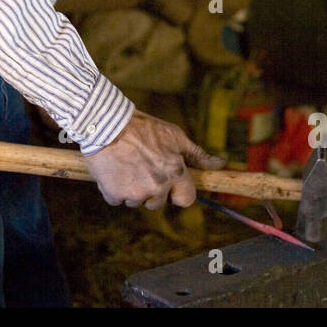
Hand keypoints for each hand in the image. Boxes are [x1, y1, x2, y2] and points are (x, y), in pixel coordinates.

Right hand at [82, 111, 224, 209]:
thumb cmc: (142, 127)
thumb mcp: (174, 136)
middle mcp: (158, 186)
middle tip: (141, 167)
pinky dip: (113, 189)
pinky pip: (117, 199)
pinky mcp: (115, 194)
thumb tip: (220, 163)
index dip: (178, 193)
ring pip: (137, 201)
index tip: (170, 185)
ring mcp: (135, 192)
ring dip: (132, 189)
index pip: (186, 199)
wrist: (106, 123)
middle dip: (151, 190)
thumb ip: (197, 154)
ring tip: (126, 165)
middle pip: (158, 203)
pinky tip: (112, 170)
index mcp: (175, 172)